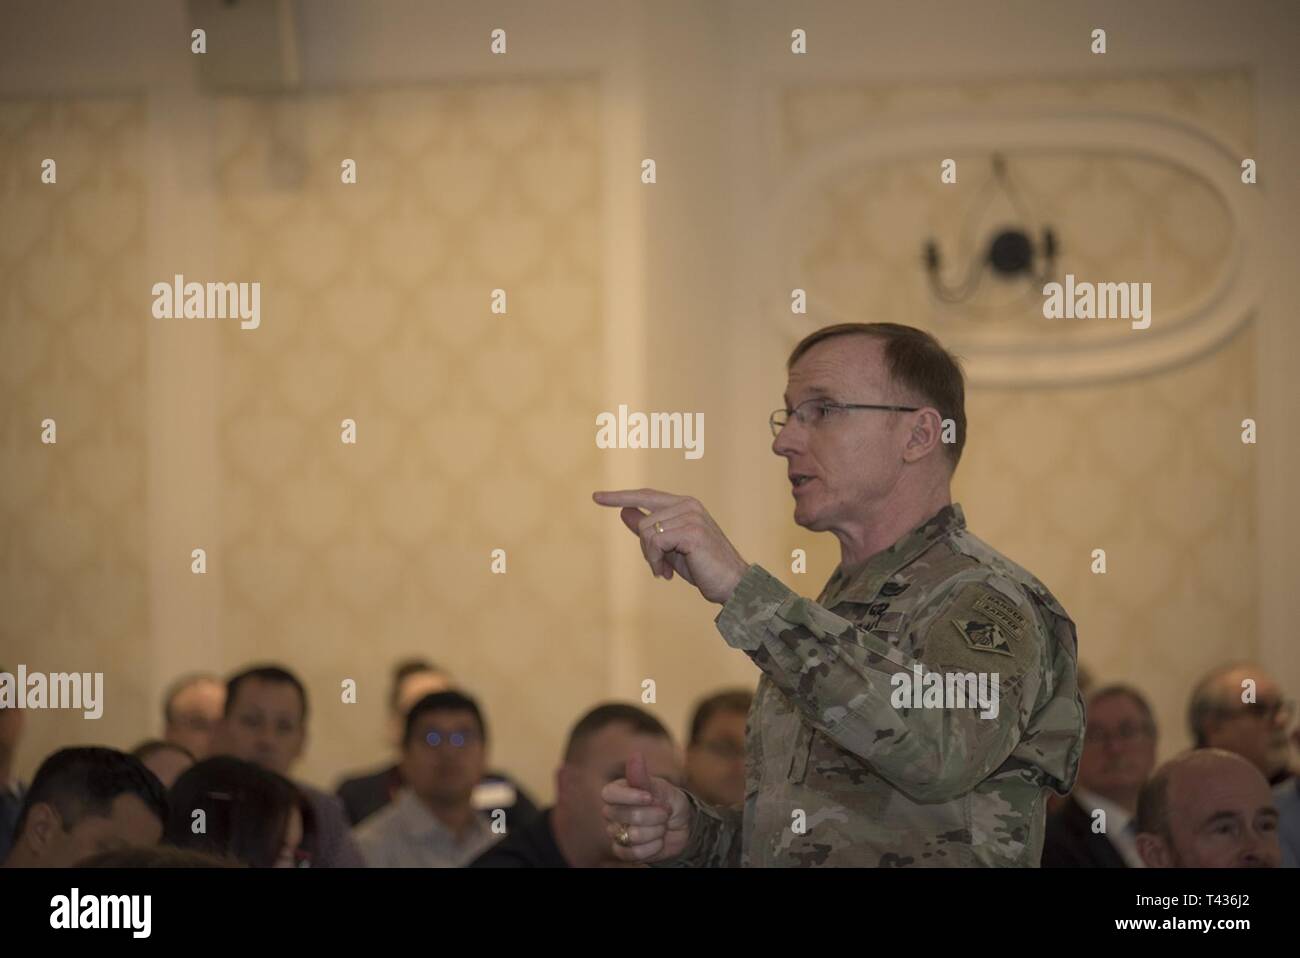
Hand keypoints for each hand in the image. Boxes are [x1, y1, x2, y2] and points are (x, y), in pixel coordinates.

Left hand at [592, 488, 748, 603]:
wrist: (731, 584)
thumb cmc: (702, 567)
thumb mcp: (669, 547)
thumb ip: (648, 529)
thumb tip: (623, 512)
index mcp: (685, 504)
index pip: (646, 495)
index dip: (620, 497)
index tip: (596, 497)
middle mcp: (688, 505)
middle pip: (643, 521)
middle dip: (645, 549)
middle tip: (658, 567)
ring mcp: (691, 516)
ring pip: (646, 532)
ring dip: (651, 558)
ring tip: (665, 572)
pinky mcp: (691, 531)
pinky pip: (655, 542)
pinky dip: (656, 561)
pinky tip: (667, 574)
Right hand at [601, 752, 692, 863]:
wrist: (682, 826)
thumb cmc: (669, 801)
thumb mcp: (662, 788)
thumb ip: (643, 778)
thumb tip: (635, 755)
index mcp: (619, 791)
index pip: (609, 794)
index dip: (629, 797)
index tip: (650, 797)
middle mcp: (613, 812)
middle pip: (623, 815)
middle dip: (652, 815)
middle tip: (665, 812)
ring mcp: (616, 832)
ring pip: (631, 836)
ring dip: (655, 832)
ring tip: (662, 826)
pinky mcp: (623, 851)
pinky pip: (632, 853)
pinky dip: (652, 848)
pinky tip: (658, 841)